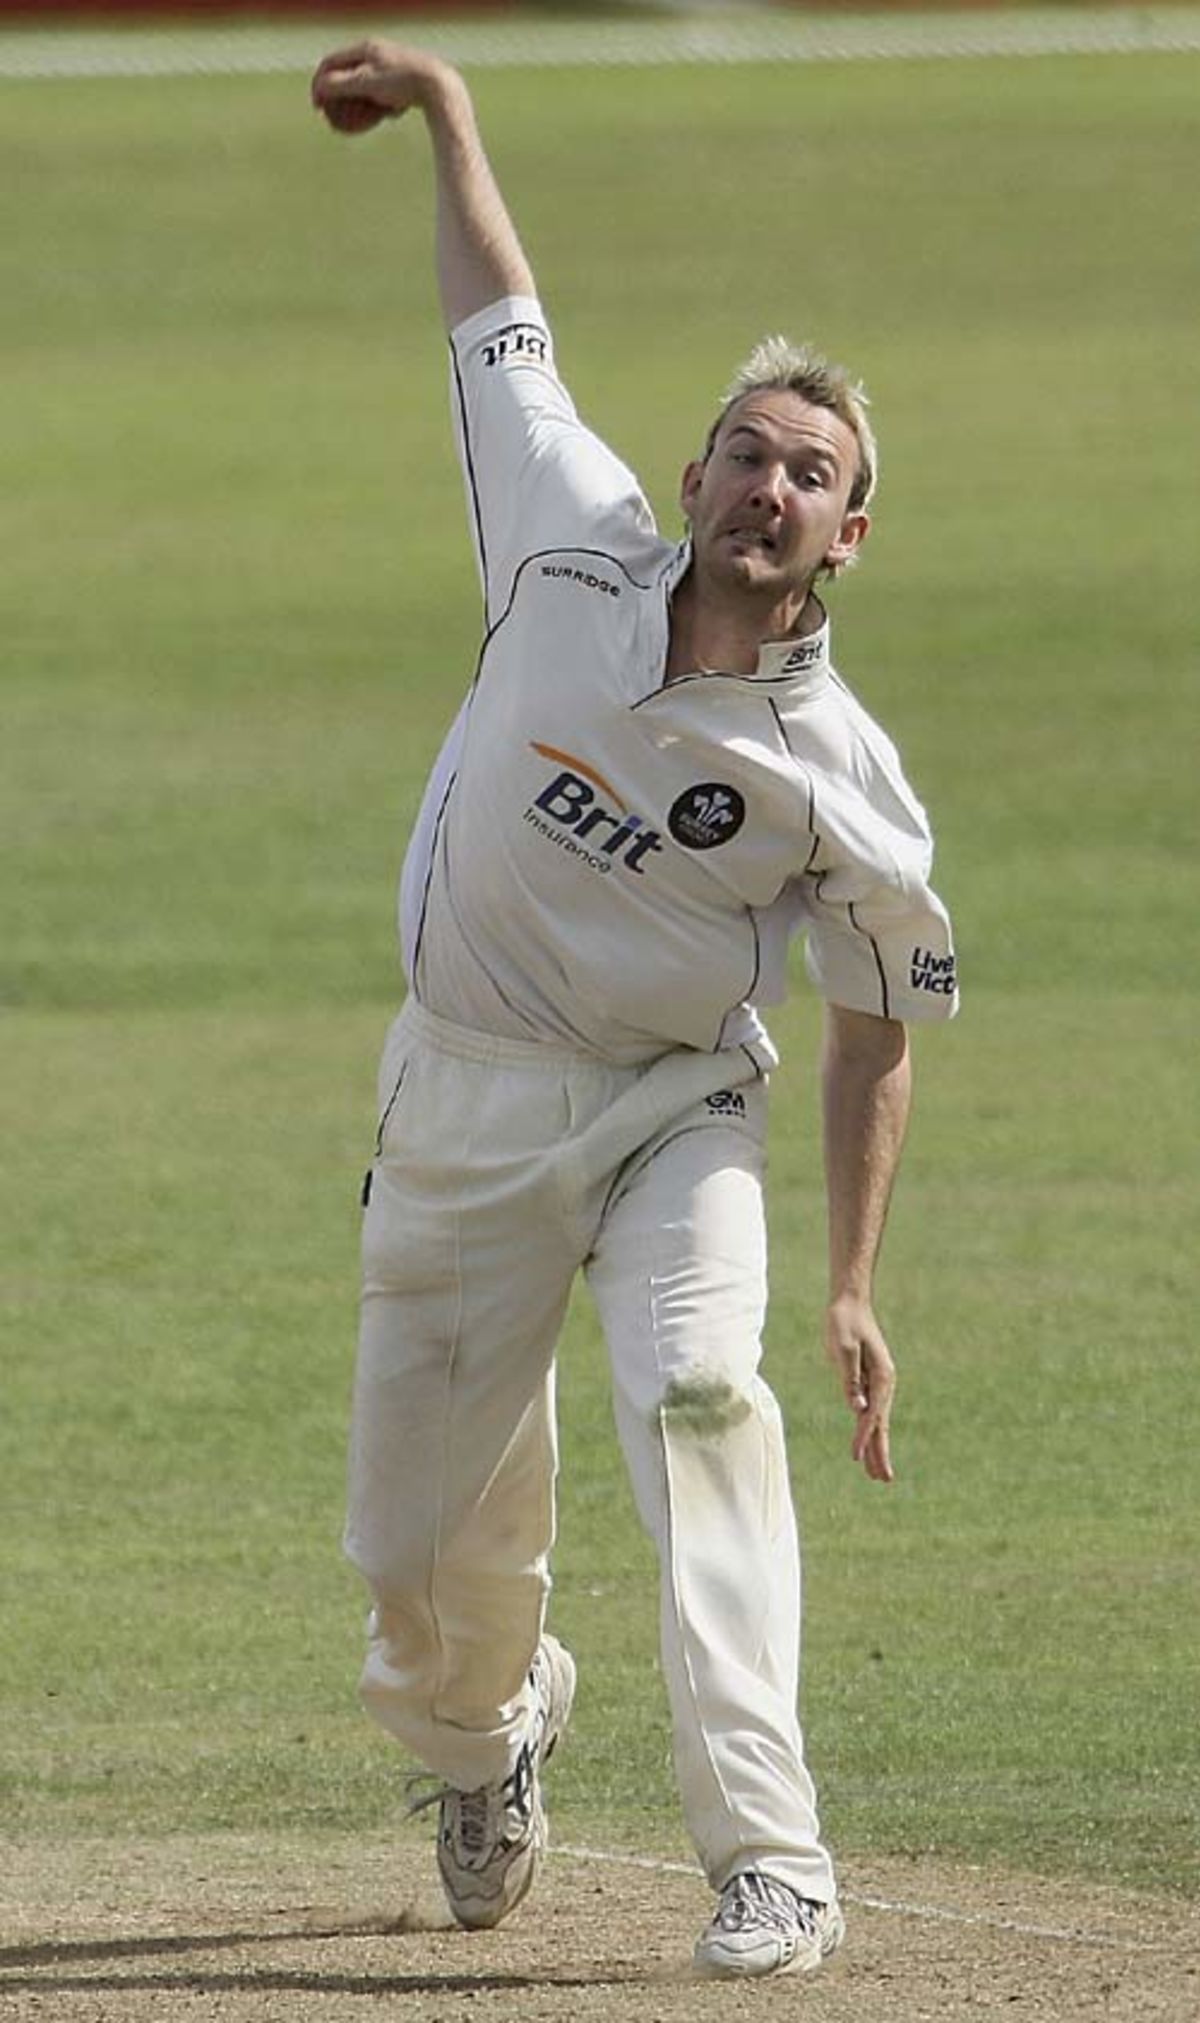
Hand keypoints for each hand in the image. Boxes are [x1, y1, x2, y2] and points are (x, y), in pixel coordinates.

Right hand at [311, 40, 445, 135]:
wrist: (440, 87)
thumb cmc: (402, 83)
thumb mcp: (367, 84)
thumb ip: (341, 84)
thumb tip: (319, 88)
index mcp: (366, 48)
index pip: (332, 62)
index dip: (319, 83)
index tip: (317, 107)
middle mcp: (378, 53)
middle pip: (347, 75)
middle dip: (338, 97)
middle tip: (332, 117)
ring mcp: (392, 65)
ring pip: (366, 87)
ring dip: (358, 104)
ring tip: (359, 122)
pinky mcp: (406, 79)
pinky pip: (385, 94)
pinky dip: (380, 106)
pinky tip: (388, 116)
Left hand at [824, 1293, 896, 1483]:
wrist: (850, 1304)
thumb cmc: (844, 1323)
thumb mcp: (843, 1349)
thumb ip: (850, 1380)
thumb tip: (857, 1408)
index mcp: (882, 1377)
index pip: (871, 1415)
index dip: (863, 1437)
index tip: (855, 1458)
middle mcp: (885, 1383)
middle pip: (881, 1424)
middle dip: (880, 1453)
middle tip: (883, 1480)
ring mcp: (878, 1383)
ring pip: (877, 1422)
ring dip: (877, 1447)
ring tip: (878, 1474)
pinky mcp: (869, 1381)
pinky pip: (870, 1412)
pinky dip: (869, 1431)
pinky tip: (868, 1445)